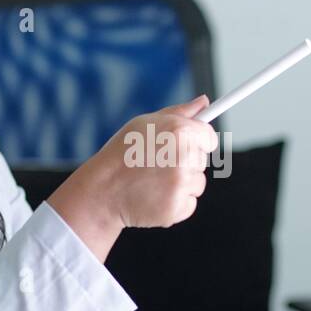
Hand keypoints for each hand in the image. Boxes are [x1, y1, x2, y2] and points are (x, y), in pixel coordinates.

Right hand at [57, 95, 217, 229]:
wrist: (101, 190)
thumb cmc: (121, 153)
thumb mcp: (145, 123)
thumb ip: (180, 113)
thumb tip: (204, 102)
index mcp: (179, 131)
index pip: (208, 137)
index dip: (197, 141)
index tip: (186, 146)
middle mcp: (184, 157)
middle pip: (202, 161)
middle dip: (185, 162)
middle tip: (157, 164)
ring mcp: (182, 184)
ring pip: (197, 183)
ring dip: (181, 184)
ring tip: (154, 181)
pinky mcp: (178, 207)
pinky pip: (189, 204)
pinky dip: (175, 203)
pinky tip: (155, 196)